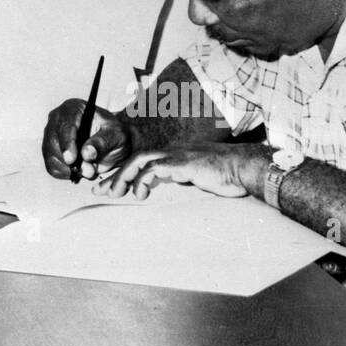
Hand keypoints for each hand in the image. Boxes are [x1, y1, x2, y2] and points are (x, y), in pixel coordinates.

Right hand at [42, 98, 130, 180]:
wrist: (112, 141)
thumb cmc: (113, 133)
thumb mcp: (116, 135)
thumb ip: (102, 142)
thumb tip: (86, 153)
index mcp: (73, 108)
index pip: (65, 125)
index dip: (67, 143)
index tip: (71, 159)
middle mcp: (58, 119)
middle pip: (53, 142)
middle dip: (70, 161)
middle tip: (89, 171)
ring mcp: (51, 135)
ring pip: (50, 156)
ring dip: (68, 169)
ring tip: (89, 170)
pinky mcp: (50, 150)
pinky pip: (51, 166)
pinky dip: (64, 172)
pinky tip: (78, 170)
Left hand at [102, 143, 250, 200]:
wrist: (247, 168)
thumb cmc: (227, 176)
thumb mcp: (199, 179)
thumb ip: (183, 180)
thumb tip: (169, 189)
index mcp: (173, 156)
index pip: (141, 163)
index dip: (123, 175)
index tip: (108, 188)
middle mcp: (172, 152)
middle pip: (134, 159)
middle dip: (115, 175)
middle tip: (98, 190)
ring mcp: (177, 155)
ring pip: (139, 160)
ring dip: (123, 176)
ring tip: (112, 193)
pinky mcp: (183, 163)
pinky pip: (155, 168)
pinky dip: (142, 179)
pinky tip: (138, 192)